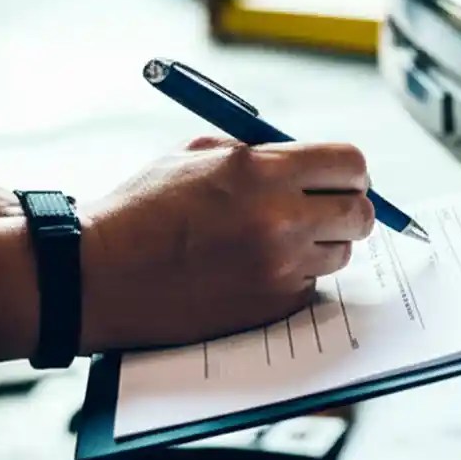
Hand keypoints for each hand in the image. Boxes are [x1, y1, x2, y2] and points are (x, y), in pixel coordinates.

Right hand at [77, 136, 375, 353]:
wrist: (100, 274)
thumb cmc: (143, 209)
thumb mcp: (197, 156)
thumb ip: (261, 154)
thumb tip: (312, 165)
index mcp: (262, 170)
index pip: (350, 164)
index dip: (351, 171)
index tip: (343, 177)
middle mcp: (280, 219)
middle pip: (361, 214)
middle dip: (349, 209)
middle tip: (327, 210)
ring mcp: (279, 267)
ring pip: (339, 253)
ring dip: (321, 245)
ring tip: (277, 240)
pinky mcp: (272, 305)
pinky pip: (310, 285)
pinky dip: (293, 276)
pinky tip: (253, 269)